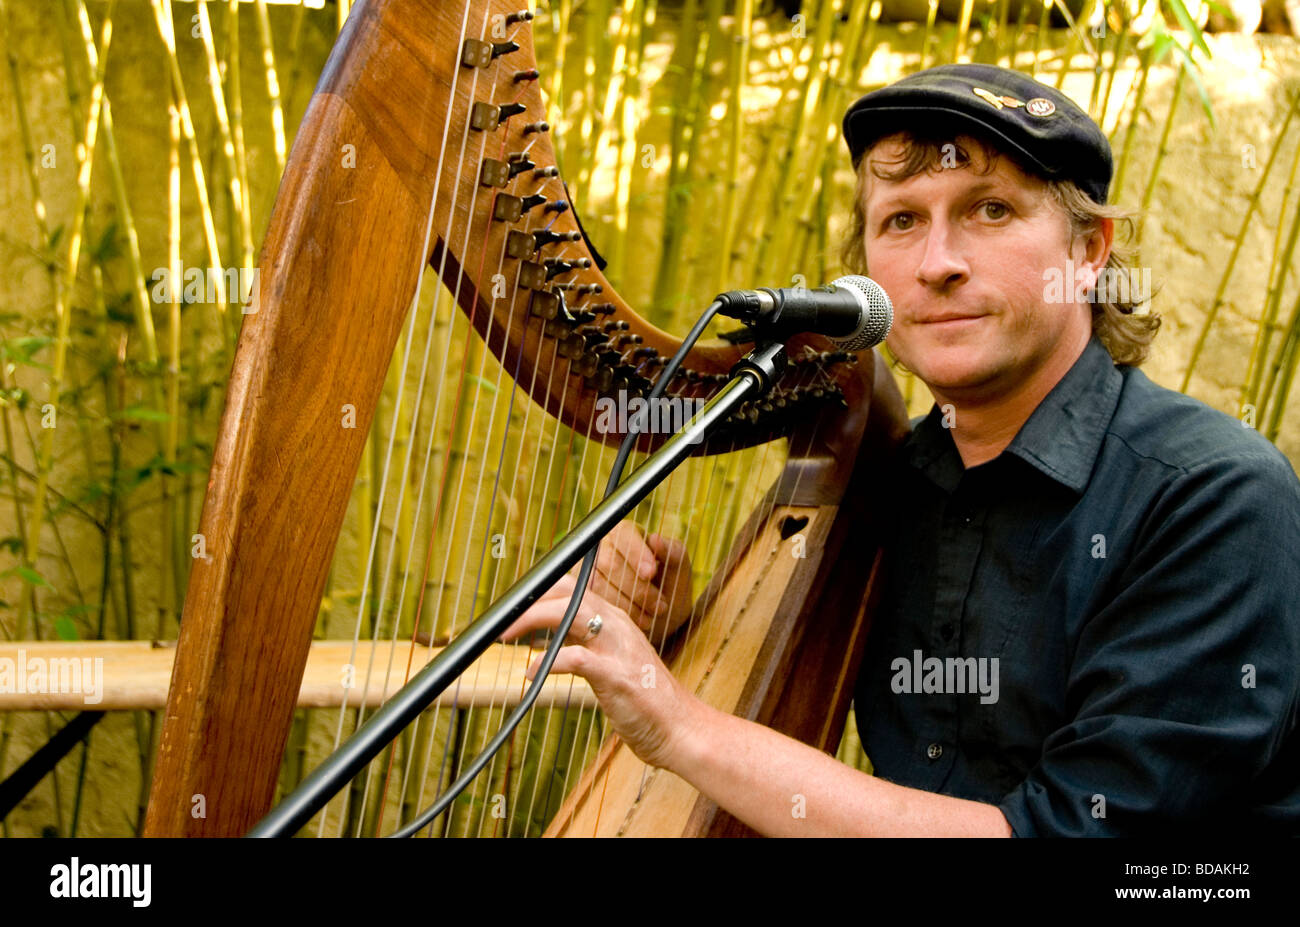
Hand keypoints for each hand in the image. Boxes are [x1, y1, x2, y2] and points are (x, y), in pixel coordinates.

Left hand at [501, 573, 702, 770]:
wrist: (682, 729)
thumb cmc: (647, 701)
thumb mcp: (615, 661)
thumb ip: (588, 645)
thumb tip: (550, 640)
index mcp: (617, 620)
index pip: (574, 587)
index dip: (540, 592)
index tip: (515, 608)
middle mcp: (618, 626)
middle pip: (568, 592)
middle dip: (531, 601)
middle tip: (503, 623)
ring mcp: (618, 649)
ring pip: (570, 613)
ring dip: (533, 620)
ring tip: (507, 636)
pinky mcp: (616, 676)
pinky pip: (575, 658)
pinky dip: (547, 663)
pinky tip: (531, 674)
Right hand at [589, 521, 692, 644]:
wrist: (659, 619)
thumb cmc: (669, 588)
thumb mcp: (678, 571)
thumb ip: (673, 553)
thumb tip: (656, 539)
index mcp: (625, 532)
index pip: (623, 534)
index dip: (636, 552)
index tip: (651, 573)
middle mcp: (600, 548)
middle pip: (609, 562)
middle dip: (637, 587)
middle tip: (661, 605)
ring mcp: (586, 571)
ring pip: (600, 585)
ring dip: (629, 604)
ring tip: (651, 616)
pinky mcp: (581, 594)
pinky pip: (592, 604)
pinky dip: (616, 615)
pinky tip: (636, 620)